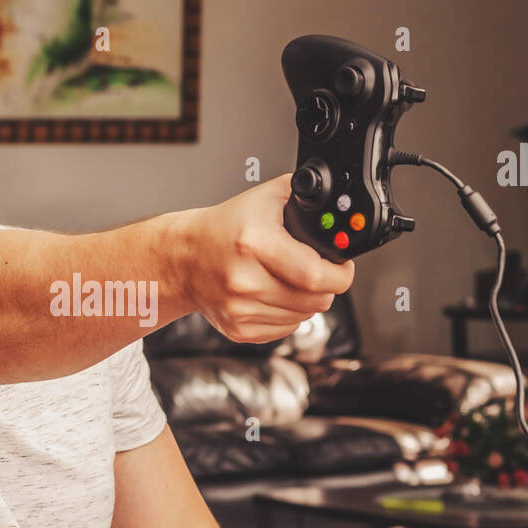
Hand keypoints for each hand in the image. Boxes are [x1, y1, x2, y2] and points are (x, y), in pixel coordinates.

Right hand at [178, 173, 354, 342]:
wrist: (185, 257)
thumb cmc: (225, 227)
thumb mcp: (265, 198)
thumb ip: (304, 197)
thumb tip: (336, 206)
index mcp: (254, 243)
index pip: (316, 275)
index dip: (340, 274)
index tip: (342, 267)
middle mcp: (245, 280)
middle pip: (316, 300)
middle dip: (327, 286)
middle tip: (317, 271)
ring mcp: (240, 309)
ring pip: (304, 317)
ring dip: (306, 301)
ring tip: (289, 280)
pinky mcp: (239, 329)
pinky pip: (285, 329)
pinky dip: (289, 314)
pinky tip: (275, 295)